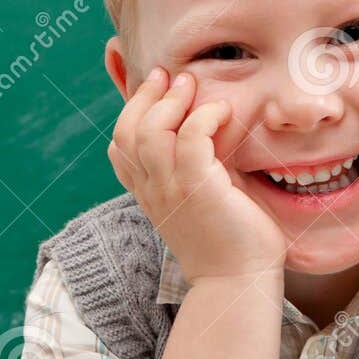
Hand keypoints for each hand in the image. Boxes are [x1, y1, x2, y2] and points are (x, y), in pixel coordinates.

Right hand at [107, 67, 285, 282]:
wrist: (239, 282)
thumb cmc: (231, 243)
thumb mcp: (204, 199)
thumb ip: (198, 168)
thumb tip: (212, 131)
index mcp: (149, 194)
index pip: (119, 148)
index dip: (132, 112)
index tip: (156, 89)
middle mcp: (152, 191)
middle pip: (127, 132)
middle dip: (146, 96)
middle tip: (171, 76)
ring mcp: (171, 191)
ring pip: (150, 131)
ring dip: (172, 101)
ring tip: (191, 85)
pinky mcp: (198, 189)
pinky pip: (191, 138)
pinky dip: (204, 116)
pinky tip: (221, 112)